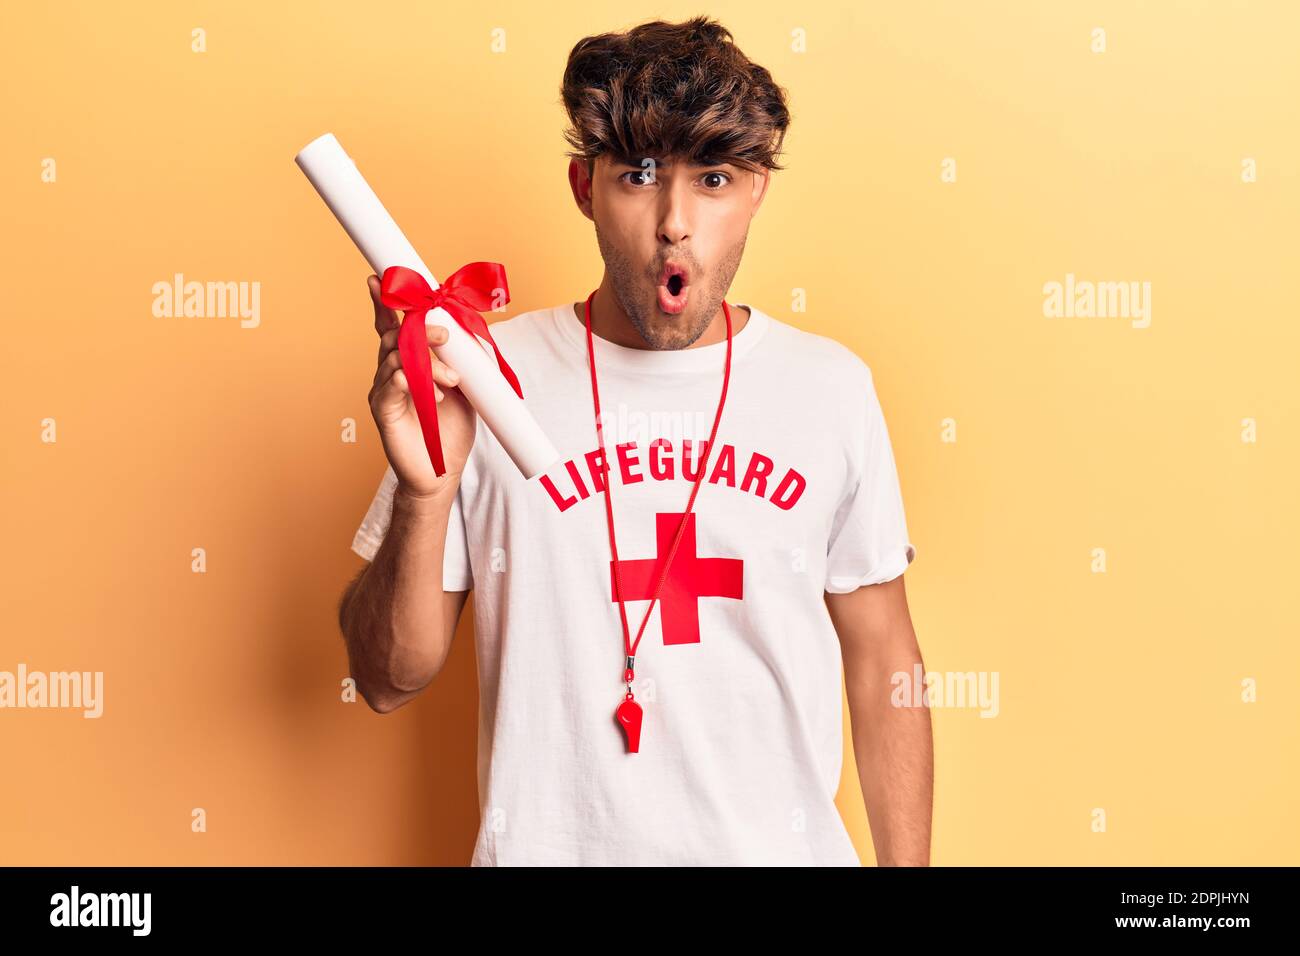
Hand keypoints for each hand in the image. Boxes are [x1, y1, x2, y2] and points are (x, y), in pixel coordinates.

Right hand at [366, 274, 475, 498]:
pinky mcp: (383, 411)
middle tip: (444, 335)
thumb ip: (467, 358)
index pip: (393, 324)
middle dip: (419, 328)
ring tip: (451, 380)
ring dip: (426, 363)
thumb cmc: (452, 428)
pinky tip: (434, 397)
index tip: (380, 276)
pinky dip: (413, 384)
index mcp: (408, 360)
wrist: (442, 471)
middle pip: (393, 334)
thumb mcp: (469, 385)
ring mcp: (384, 390)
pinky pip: (390, 386)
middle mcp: (391, 370)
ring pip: (396, 358)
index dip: (386, 300)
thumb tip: (475, 331)